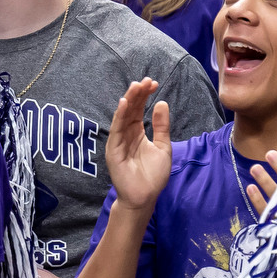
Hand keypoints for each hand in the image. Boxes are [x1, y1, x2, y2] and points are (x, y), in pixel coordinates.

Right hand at [104, 79, 172, 210]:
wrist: (145, 197)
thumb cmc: (153, 175)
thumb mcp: (163, 146)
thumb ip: (162, 126)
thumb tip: (162, 103)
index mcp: (137, 132)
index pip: (139, 109)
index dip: (145, 96)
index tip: (153, 83)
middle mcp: (126, 134)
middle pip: (130, 109)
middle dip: (137, 94)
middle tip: (146, 80)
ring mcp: (119, 141)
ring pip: (122, 117)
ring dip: (128, 101)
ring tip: (136, 86)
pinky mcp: (114, 150)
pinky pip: (116, 130)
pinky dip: (119, 117)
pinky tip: (124, 104)